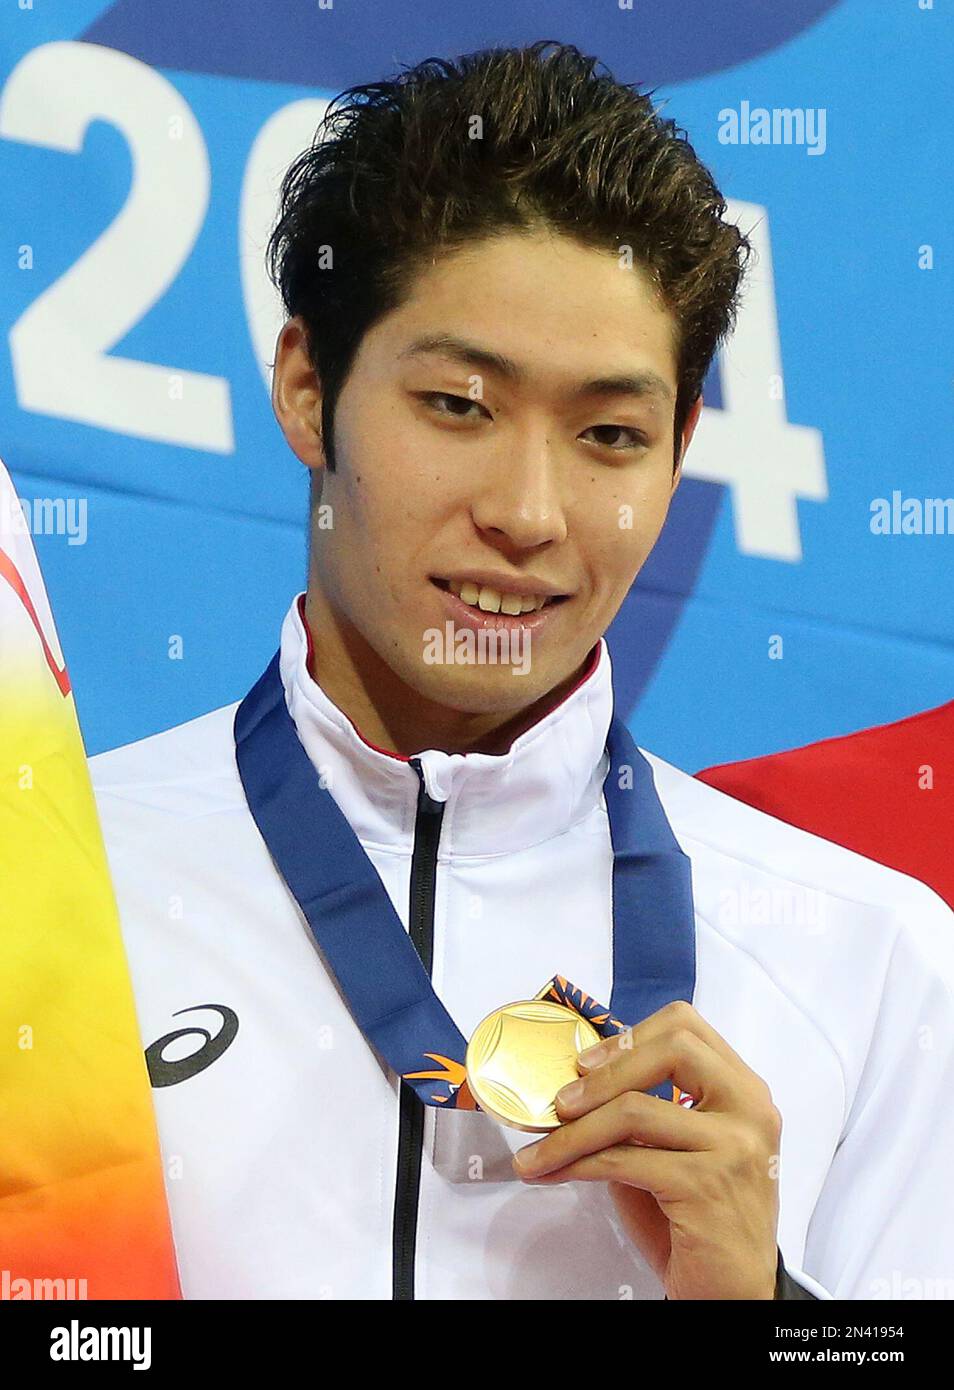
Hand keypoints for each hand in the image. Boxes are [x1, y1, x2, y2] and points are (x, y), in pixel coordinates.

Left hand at [511, 1000, 781, 1298]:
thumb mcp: (676, 1149)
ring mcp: (734, 1145)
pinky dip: (576, 1163)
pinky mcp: (707, 1184)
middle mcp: (749, 1108)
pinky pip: (623, 1160)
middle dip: (604, 1070)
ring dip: (572, 1131)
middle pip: (671, 1048)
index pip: (687, 1026)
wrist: (732, 1295)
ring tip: (537, 1150)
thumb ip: (645, 1109)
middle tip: (560, 1101)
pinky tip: (552, 1172)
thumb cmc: (698, 1221)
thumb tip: (578, 1081)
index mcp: (743, 1090)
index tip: (585, 1062)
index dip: (629, 1036)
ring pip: (634, 1109)